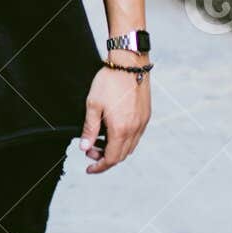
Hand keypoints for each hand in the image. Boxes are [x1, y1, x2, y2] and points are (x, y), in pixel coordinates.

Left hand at [78, 57, 150, 173]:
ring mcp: (142, 123)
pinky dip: (124, 140)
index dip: (99, 166)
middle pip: (121, 156)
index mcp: (121, 129)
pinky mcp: (146, 115)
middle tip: (90, 151)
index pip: (111, 158)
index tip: (89, 169)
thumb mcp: (93, 105)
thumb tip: (85, 147)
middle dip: (105, 158)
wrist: (129, 63)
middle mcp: (135, 129)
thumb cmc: (110, 81)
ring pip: (130, 147)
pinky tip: (113, 131)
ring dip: (115, 149)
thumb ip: (90, 128)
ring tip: (99, 141)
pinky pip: (136, 136)